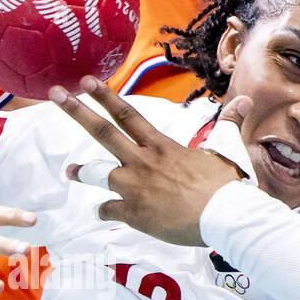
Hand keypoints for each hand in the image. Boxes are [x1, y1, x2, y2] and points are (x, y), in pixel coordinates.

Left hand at [47, 76, 248, 245]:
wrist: (225, 217)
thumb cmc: (227, 186)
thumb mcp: (226, 150)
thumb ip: (228, 124)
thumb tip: (244, 102)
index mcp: (162, 146)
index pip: (128, 114)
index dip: (105, 96)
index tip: (85, 82)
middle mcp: (143, 161)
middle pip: (103, 132)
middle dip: (77, 111)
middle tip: (56, 95)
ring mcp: (135, 187)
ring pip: (98, 173)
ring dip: (81, 171)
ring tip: (69, 171)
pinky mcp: (133, 213)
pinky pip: (108, 209)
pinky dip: (104, 210)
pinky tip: (103, 212)